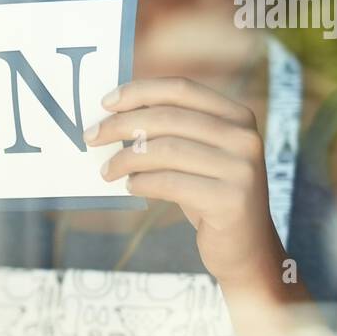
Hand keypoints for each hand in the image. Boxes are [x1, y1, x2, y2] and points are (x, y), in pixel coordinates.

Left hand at [84, 77, 284, 287]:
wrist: (245, 247)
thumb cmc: (209, 195)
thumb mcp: (197, 155)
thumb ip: (171, 130)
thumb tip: (115, 111)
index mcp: (237, 116)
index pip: (181, 89)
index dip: (139, 91)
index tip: (105, 102)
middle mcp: (244, 137)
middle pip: (168, 118)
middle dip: (121, 125)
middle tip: (91, 138)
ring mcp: (241, 169)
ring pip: (165, 150)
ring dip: (126, 158)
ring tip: (108, 171)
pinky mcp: (230, 200)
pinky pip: (170, 183)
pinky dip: (142, 183)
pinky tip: (131, 187)